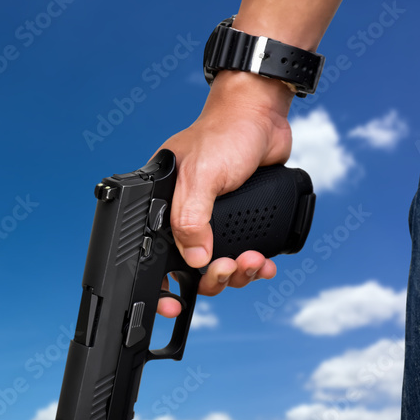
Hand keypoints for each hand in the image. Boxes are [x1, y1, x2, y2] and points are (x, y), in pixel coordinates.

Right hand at [155, 71, 294, 317]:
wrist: (262, 116)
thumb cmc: (224, 133)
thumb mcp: (200, 175)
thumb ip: (192, 218)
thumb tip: (196, 259)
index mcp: (163, 207)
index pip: (154, 256)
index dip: (161, 285)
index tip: (173, 303)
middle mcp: (187, 216)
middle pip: (192, 270)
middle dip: (214, 277)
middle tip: (229, 266)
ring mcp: (215, 220)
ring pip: (220, 267)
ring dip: (238, 273)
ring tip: (254, 262)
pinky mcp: (242, 220)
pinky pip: (244, 256)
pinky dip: (255, 265)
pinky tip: (265, 262)